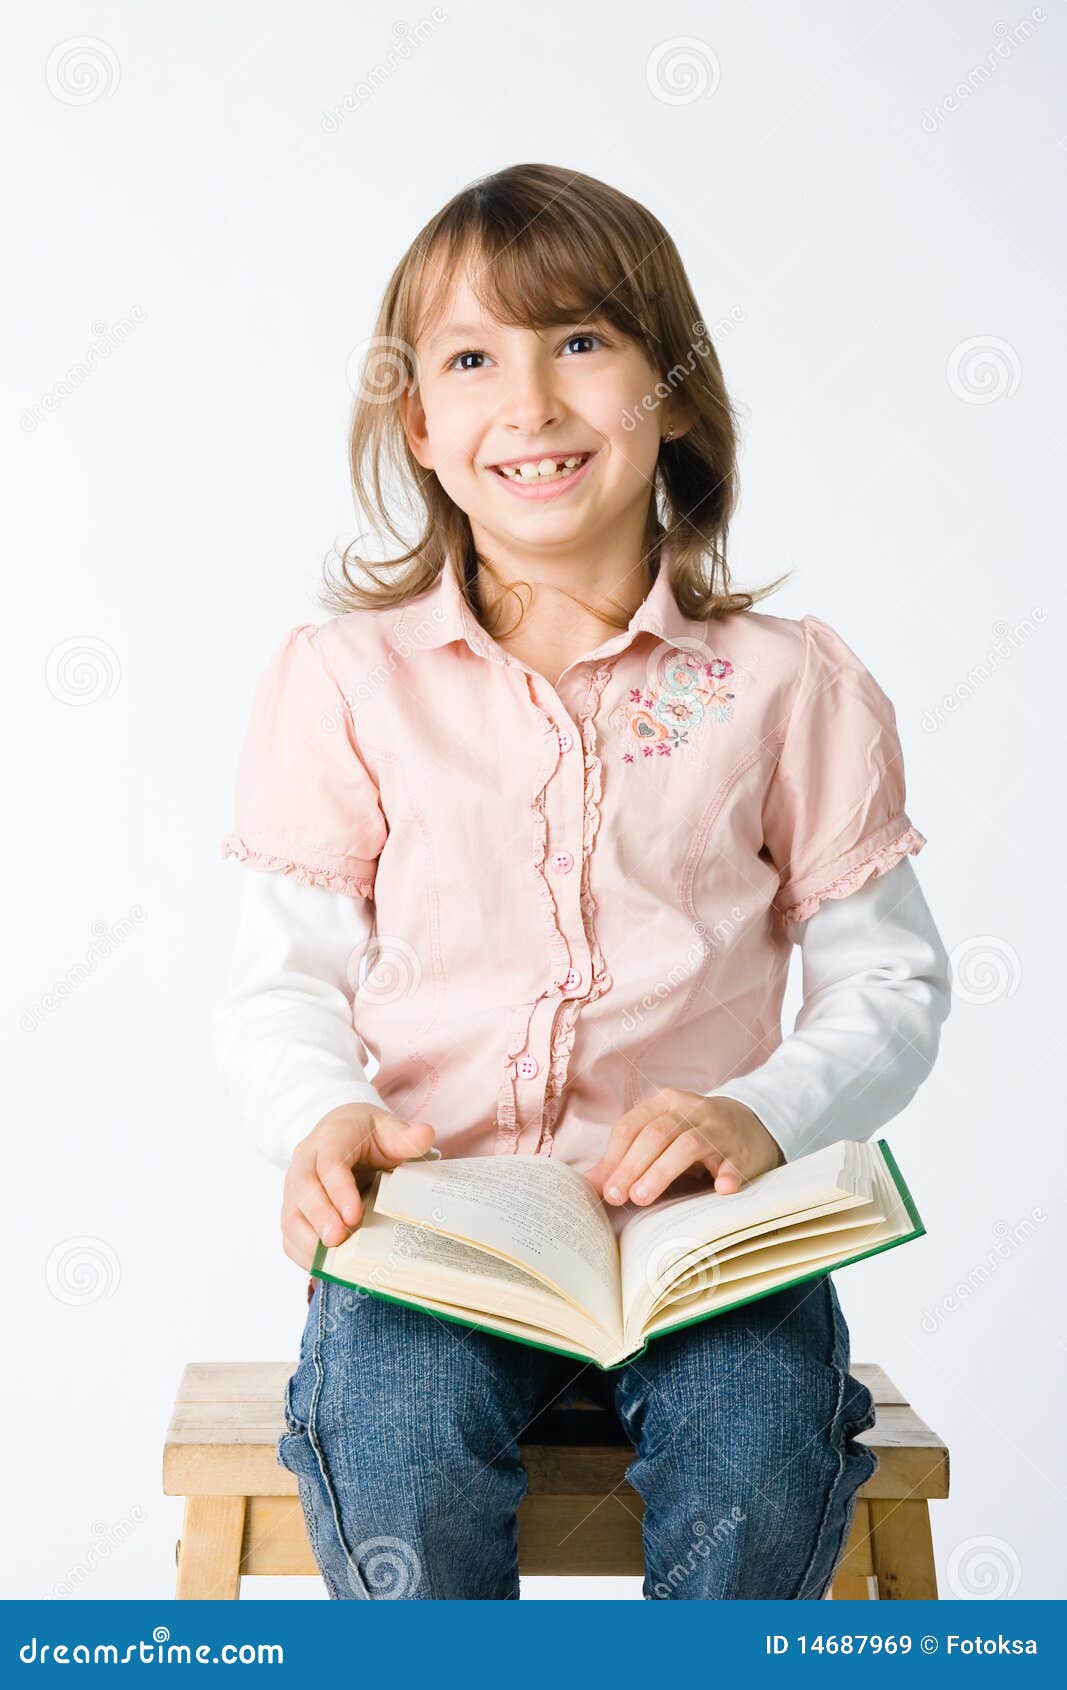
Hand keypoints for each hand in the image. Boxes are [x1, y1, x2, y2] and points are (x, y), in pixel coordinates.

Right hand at [281, 1102, 434, 1270]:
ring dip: (309, 1240)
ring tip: (332, 1261)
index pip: (328, 1163)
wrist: (345, 1133)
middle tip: (338, 1240)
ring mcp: (295, 1186)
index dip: (339, 1190)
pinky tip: (325, 1268)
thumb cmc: (369, 1135)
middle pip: (303, 1188)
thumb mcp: (389, 1130)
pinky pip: (290, 1233)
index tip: (355, 1215)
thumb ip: (406, 1137)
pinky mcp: (294, 1208)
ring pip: (291, 1214)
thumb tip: (424, 1134)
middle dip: (320, 1217)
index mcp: (330, 1137)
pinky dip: (303, 1253)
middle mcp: (305, 1160)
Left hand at [584, 1090, 783, 1207]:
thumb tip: (588, 1184)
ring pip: (687, 1144)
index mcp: (665, 1103)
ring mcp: (718, 1129)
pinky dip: (728, 1175)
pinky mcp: (742, 1151)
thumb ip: (626, 1157)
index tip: (603, 1189)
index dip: (614, 1157)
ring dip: (662, 1171)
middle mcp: (691, 1110)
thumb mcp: (659, 1139)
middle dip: (632, 1166)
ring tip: (642, 1198)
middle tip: (617, 1197)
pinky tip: (721, 1189)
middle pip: (655, 1134)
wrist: (752, 1125)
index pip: (631, 1126)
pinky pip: (734, 1162)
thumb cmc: (694, 1136)